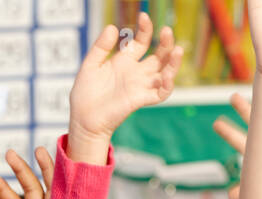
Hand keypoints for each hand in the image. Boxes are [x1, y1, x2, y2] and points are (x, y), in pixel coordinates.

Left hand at [67, 13, 182, 157]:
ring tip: (178, 49)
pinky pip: (160, 93)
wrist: (83, 119)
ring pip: (165, 73)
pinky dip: (167, 84)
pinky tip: (166, 75)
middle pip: (159, 55)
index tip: (144, 16)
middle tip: (166, 31)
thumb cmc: (85, 94)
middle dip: (165, 43)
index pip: (143, 41)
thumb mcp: (90, 65)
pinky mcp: (140, 100)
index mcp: (125, 61)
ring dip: (173, 62)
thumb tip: (112, 28)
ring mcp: (140, 86)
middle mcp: (136, 72)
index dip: (145, 29)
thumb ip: (101, 47)